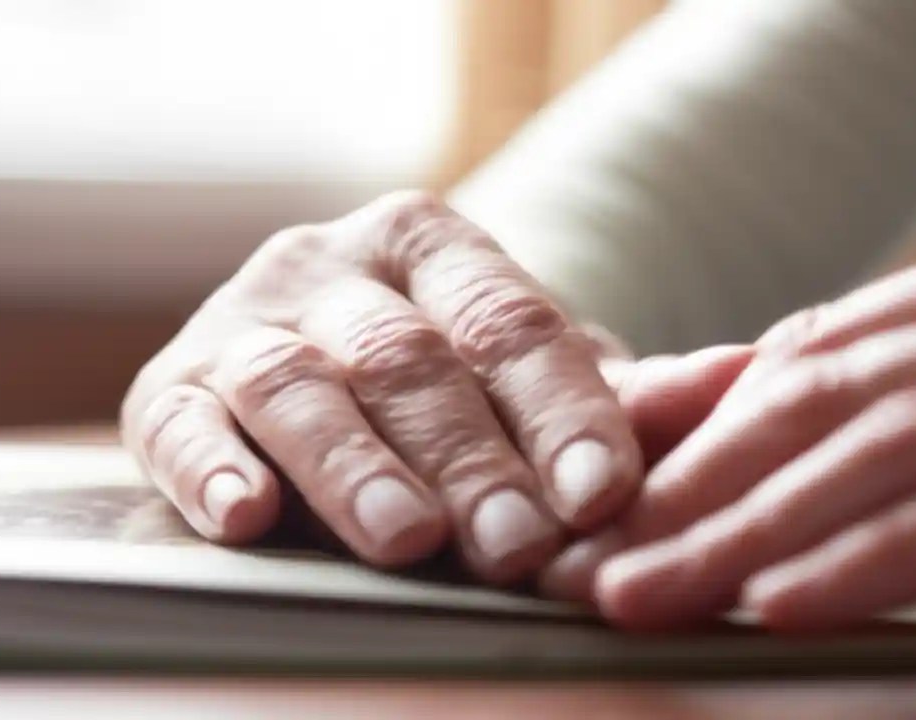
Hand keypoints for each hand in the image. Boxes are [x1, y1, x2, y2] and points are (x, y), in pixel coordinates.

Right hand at [122, 191, 649, 584]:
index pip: (506, 320)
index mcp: (427, 245)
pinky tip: (244, 517)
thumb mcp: (530, 381)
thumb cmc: (441, 385)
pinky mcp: (168, 388)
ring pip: (296, 385)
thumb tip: (748, 378)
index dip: (558, 408)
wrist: (304, 366)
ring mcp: (242, 324)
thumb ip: (622, 390)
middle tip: (516, 545)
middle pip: (405, 358)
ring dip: (352, 465)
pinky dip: (210, 469)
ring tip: (405, 537)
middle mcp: (327, 269)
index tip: (603, 494)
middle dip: (467, 456)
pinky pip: (179, 423)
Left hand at [543, 234, 915, 629]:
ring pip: (839, 454)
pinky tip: (768, 605)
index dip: (672, 446)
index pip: (780, 376)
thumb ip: (872, 376)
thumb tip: (734, 426)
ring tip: (623, 595)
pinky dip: (854, 563)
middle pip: (784, 410)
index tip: (584, 513)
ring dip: (721, 532)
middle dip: (667, 494)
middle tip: (566, 568)